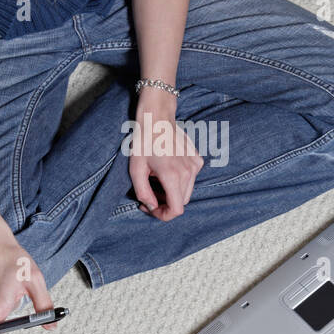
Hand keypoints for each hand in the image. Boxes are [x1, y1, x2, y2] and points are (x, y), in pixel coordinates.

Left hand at [128, 91, 203, 221]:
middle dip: (165, 204)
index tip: (150, 208)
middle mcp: (189, 172)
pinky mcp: (197, 159)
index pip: (176, 210)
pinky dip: (179, 180)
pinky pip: (190, 179)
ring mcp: (195, 165)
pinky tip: (166, 169)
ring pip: (186, 191)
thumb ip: (143, 193)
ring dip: (172, 192)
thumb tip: (151, 206)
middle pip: (181, 202)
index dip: (163, 215)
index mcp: (173, 176)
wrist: (156, 118)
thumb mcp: (136, 170)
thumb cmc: (143, 142)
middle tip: (149, 195)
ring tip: (156, 180)